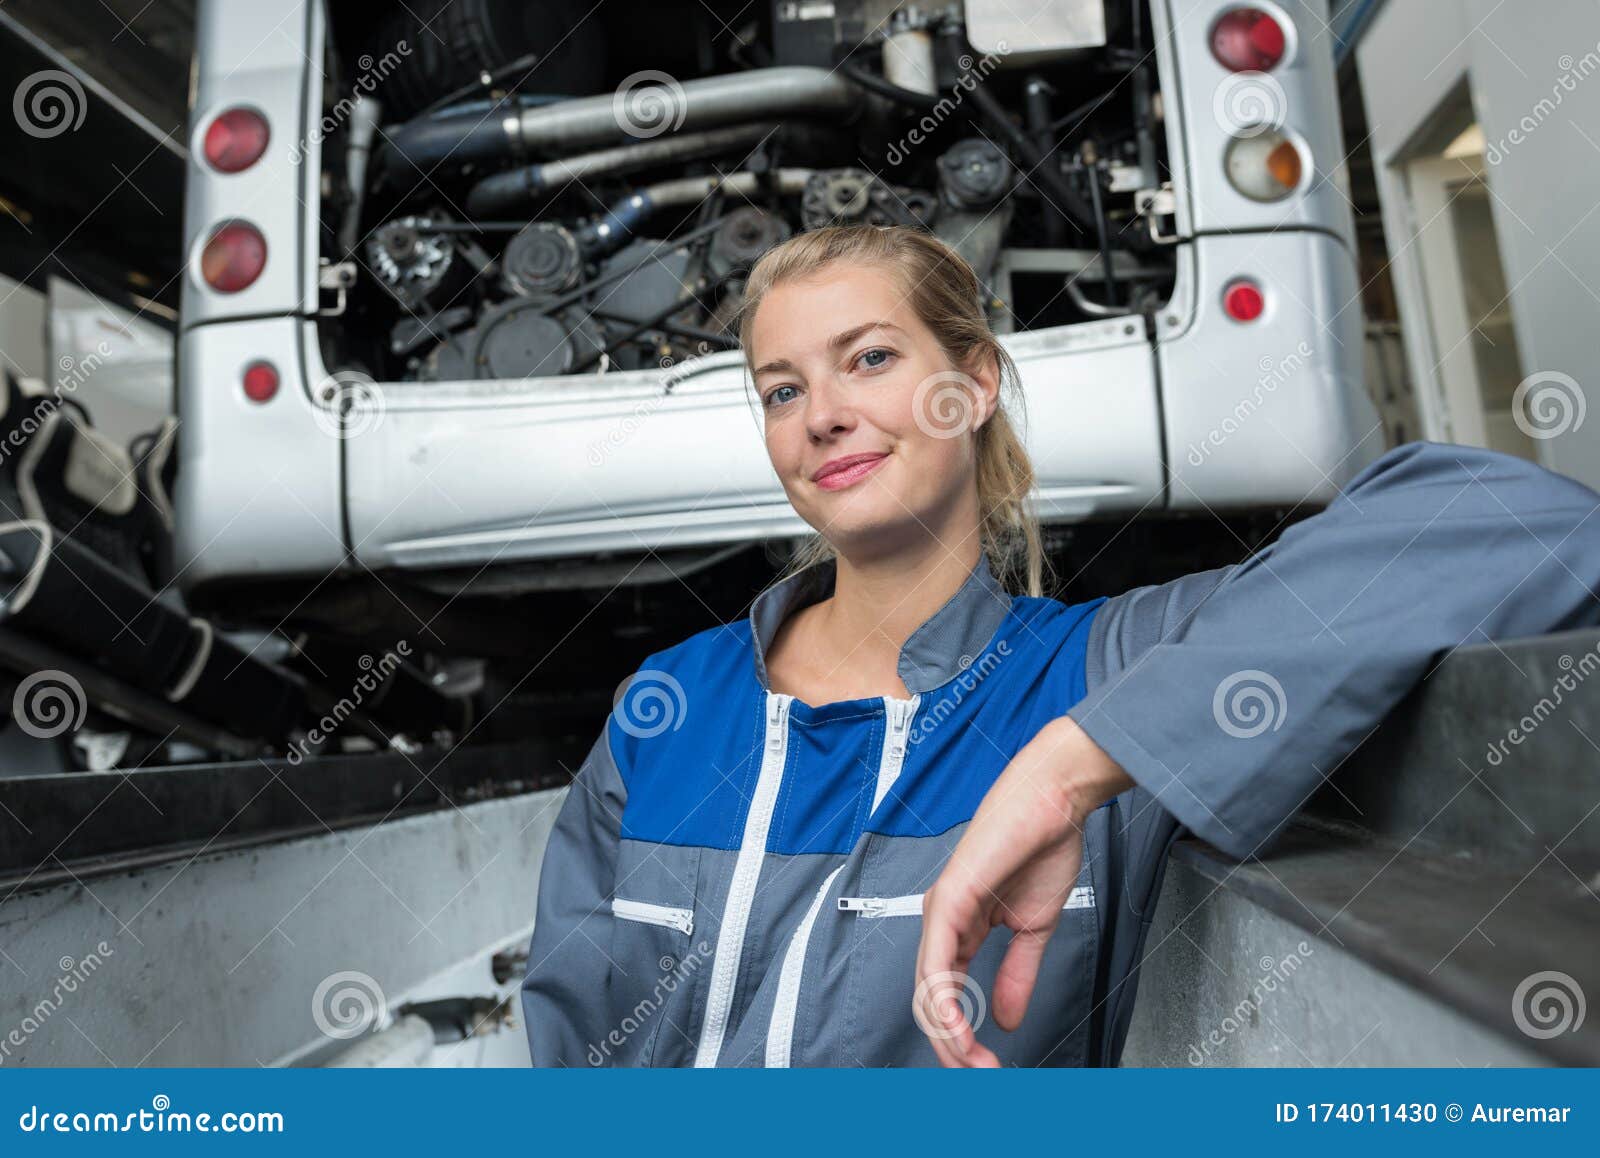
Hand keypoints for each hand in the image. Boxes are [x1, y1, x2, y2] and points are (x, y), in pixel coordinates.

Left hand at [913, 715, 1133, 1065]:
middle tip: (978, 1074)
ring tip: (970, 1060)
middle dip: (951, 1044)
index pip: (948, 992)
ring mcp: (942, 909)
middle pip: (930, 997)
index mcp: (960, 926)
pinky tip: (957, 1023)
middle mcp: (943, 920)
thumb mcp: (1034, 928)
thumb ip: (1016, 973)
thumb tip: (1004, 1019)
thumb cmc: (1042, 846)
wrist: (1054, 802)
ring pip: (928, 986)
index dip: (962, 1034)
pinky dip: (944, 997)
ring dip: (947, 1031)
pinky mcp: (950, 898)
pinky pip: (937, 958)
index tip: (987, 1066)